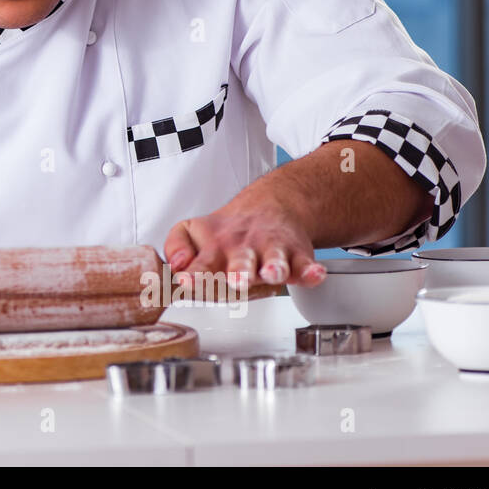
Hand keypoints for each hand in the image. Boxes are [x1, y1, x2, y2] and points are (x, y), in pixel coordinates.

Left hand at [163, 185, 326, 291]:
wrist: (271, 206)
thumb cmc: (229, 231)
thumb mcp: (193, 232)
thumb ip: (176, 247)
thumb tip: (174, 266)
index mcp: (215, 248)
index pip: (202, 263)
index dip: (194, 274)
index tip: (186, 281)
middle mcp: (243, 250)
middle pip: (241, 263)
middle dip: (239, 273)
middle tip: (236, 282)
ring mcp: (271, 252)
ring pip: (274, 261)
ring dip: (273, 268)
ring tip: (271, 274)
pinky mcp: (297, 256)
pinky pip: (307, 264)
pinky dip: (311, 271)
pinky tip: (314, 274)